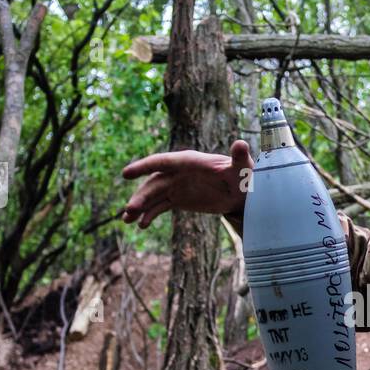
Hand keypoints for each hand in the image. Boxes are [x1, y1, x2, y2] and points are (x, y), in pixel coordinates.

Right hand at [121, 140, 254, 227]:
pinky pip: (159, 206)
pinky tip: (141, 225)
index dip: (144, 166)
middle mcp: (178, 172)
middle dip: (141, 195)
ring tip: (127, 220)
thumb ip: (239, 157)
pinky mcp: (177, 199)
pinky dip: (149, 215)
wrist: (242, 192)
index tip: (126, 173)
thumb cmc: (243, 175)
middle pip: (154, 182)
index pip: (163, 162)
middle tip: (129, 209)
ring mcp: (176, 186)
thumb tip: (241, 144)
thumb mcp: (242, 167)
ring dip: (140, 206)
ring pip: (153, 196)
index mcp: (189, 161)